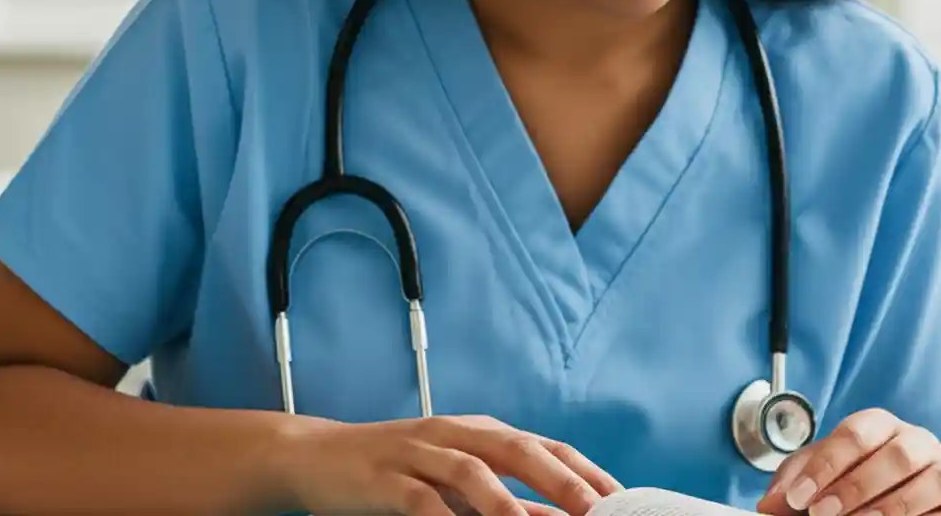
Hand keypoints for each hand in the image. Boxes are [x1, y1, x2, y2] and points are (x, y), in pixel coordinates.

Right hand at [276, 414, 624, 515]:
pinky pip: (420, 499)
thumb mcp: (454, 484)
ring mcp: (418, 452)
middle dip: (562, 479)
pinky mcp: (385, 477)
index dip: (585, 470)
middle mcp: (454, 434)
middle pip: (517, 449)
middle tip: (597, 511)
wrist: (316, 457)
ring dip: (507, 501)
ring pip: (471, 469)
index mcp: (479, 433)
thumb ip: (505, 501)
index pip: (544, 445)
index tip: (623, 500)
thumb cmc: (395, 473)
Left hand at [756, 409, 940, 515]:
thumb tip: (769, 504)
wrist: (902, 484)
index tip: (799, 497)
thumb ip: (795, 481)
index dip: (825, 467)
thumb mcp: (820, 470)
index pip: (854, 435)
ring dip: (892, 508)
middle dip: (855, 489)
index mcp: (879, 424)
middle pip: (894, 457)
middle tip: (824, 514)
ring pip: (931, 482)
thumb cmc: (855, 474)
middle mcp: (916, 440)